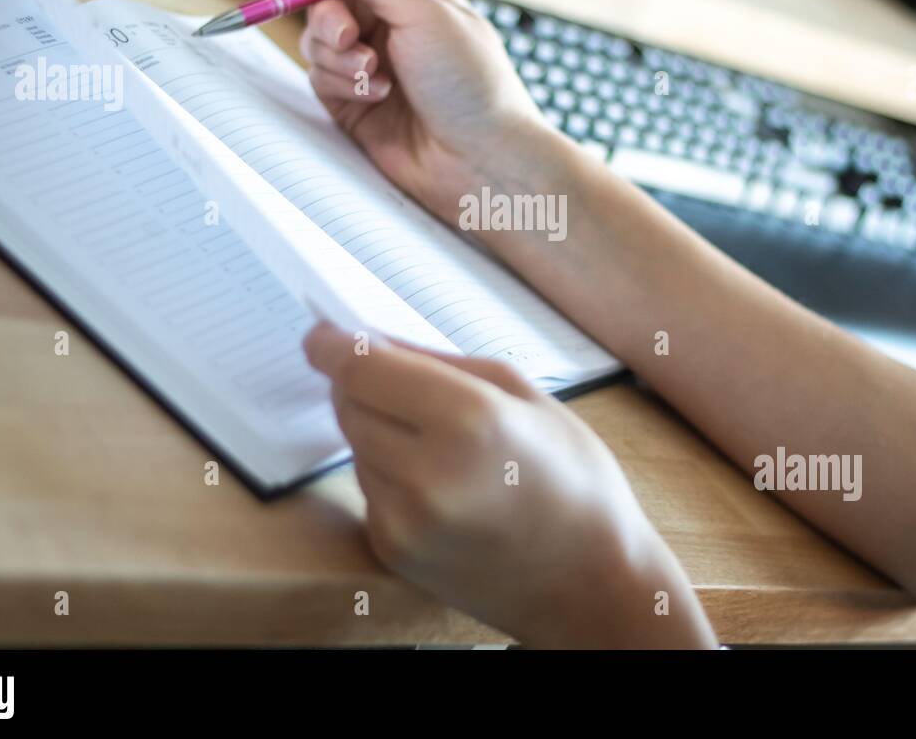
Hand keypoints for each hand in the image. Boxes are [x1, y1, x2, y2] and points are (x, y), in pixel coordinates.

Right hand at [296, 0, 549, 216]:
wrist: (480, 162)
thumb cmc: (470, 84)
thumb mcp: (422, 15)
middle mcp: (394, 29)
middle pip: (332, 0)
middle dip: (330, 17)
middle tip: (348, 37)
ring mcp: (373, 67)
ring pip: (320, 41)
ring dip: (338, 56)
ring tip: (374, 77)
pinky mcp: (356, 105)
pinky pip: (322, 79)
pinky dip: (341, 84)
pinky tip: (377, 98)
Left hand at [303, 321, 715, 648]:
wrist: (591, 581)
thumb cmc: (574, 479)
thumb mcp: (523, 393)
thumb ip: (440, 362)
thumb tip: (373, 340)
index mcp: (469, 421)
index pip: (362, 369)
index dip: (334, 345)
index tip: (324, 334)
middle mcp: (427, 475)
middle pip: (349, 405)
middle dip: (362, 384)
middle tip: (397, 381)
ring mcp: (405, 521)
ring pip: (355, 447)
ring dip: (379, 431)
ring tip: (442, 445)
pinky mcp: (394, 552)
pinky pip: (369, 490)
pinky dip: (391, 475)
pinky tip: (442, 486)